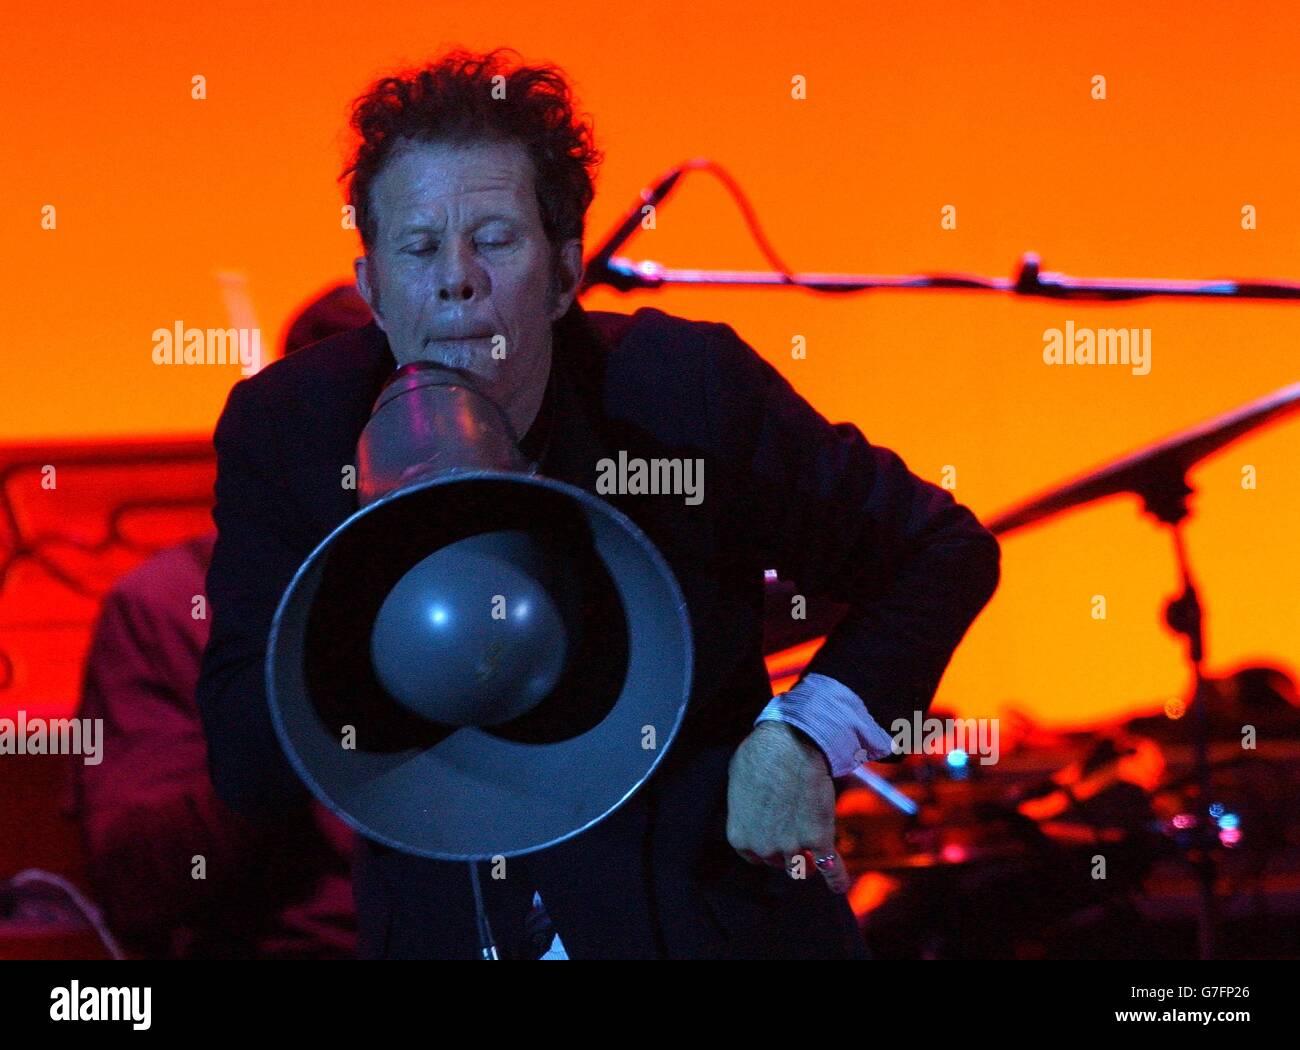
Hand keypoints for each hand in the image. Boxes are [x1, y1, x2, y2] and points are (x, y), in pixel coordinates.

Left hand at [725, 721, 849, 892]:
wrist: (789, 745)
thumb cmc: (760, 755)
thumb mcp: (740, 781)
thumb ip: (746, 803)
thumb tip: (752, 801)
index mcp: (740, 835)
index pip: (754, 856)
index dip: (766, 849)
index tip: (774, 842)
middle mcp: (763, 847)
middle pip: (777, 860)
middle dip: (785, 850)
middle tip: (794, 833)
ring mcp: (791, 845)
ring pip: (802, 865)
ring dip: (808, 860)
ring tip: (815, 861)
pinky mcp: (818, 839)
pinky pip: (830, 867)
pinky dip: (837, 878)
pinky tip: (839, 885)